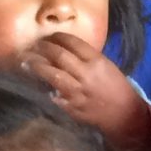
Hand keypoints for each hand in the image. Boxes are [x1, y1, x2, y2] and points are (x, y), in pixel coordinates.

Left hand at [24, 33, 148, 150]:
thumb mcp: (106, 66)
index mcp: (97, 61)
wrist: (124, 114)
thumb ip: (86, 58)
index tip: (49, 36)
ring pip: (52, 74)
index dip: (57, 37)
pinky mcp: (72, 107)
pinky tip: (35, 83)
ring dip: (36, 66)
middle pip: (59, 55)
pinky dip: (44, 88)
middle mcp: (86, 74)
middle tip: (33, 46)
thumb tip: (62, 49)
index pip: (73, 42)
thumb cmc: (116, 87)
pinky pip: (53, 94)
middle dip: (42, 48)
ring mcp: (78, 92)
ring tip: (25, 61)